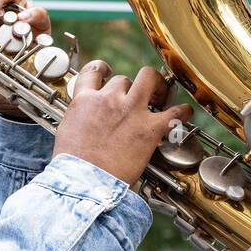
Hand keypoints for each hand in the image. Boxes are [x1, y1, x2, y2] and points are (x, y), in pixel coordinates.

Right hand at [54, 61, 192, 185]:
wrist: (84, 181)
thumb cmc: (72, 165)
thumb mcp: (66, 133)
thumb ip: (78, 121)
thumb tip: (82, 125)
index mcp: (84, 101)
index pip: (93, 72)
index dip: (102, 69)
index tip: (107, 73)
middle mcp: (108, 99)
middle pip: (123, 79)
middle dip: (131, 87)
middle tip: (137, 96)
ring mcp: (131, 110)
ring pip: (148, 78)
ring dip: (156, 86)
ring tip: (161, 96)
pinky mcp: (150, 128)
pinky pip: (175, 111)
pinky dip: (182, 111)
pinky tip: (184, 114)